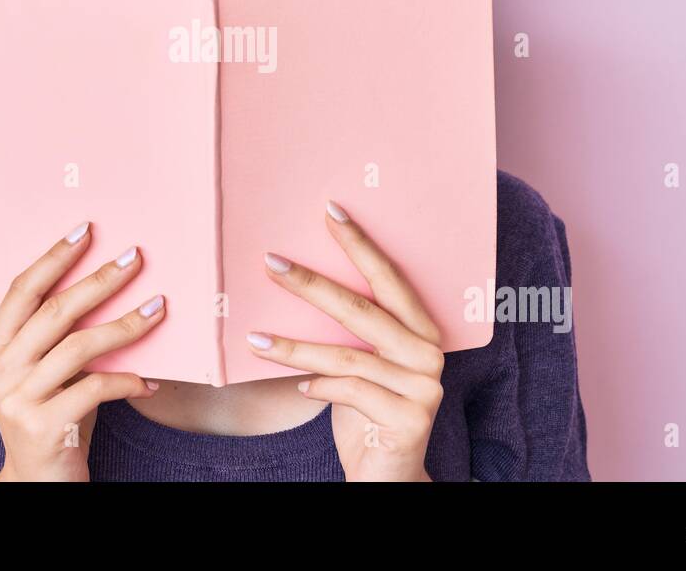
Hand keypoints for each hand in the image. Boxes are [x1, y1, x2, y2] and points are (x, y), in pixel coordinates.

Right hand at [0, 221, 164, 481]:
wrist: (38, 482)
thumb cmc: (51, 415)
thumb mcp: (45, 372)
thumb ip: (58, 335)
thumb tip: (108, 278)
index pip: (21, 291)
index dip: (53, 257)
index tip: (86, 230)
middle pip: (55, 311)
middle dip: (99, 280)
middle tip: (135, 258)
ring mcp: (19, 400)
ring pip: (80, 347)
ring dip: (126, 324)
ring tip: (159, 309)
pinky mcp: (44, 427)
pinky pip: (96, 389)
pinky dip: (129, 380)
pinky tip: (151, 380)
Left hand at [245, 201, 442, 481]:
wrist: (389, 475)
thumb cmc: (369, 411)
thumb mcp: (365, 364)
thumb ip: (353, 330)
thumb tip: (297, 277)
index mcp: (423, 330)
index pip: (389, 278)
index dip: (360, 244)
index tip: (329, 211)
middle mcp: (429, 354)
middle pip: (362, 310)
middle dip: (312, 284)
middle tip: (272, 263)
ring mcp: (423, 388)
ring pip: (346, 356)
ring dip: (294, 347)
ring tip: (255, 339)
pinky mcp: (408, 420)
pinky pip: (350, 392)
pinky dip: (319, 388)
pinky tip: (298, 389)